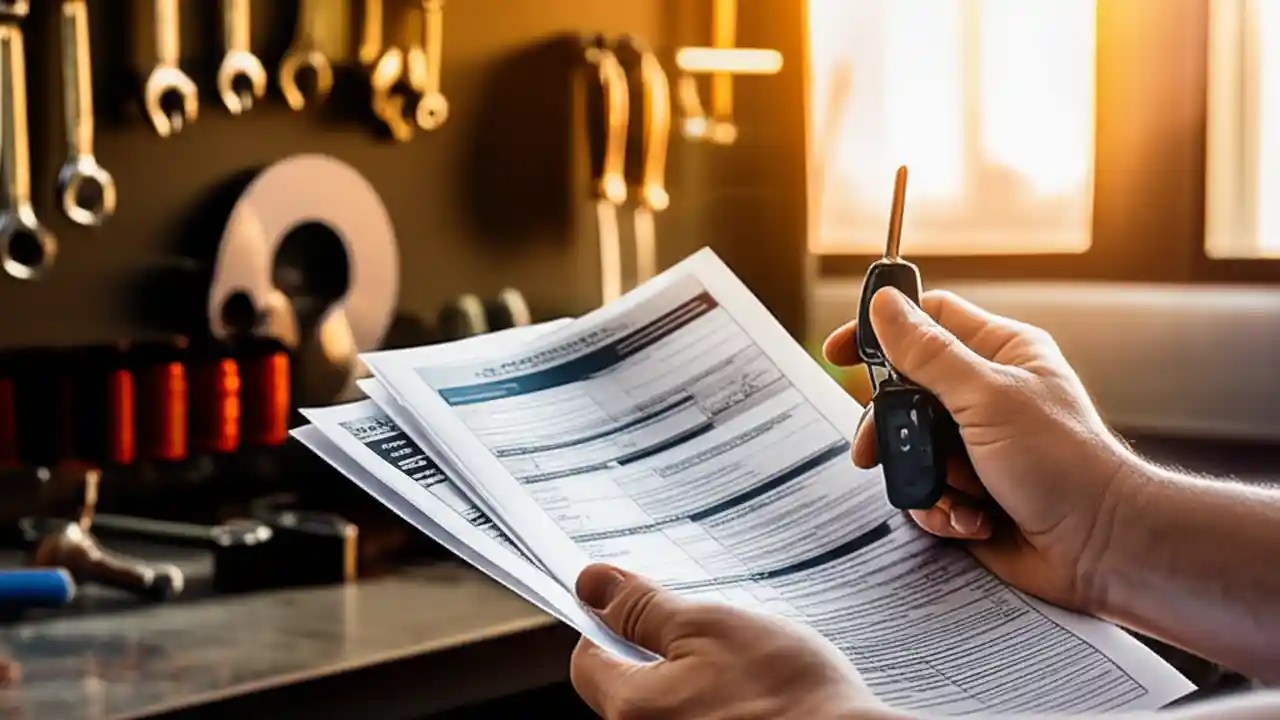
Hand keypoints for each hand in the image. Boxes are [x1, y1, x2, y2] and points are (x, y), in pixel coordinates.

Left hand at [569, 564, 895, 719]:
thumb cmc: (786, 692)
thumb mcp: (710, 626)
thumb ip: (643, 608)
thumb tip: (592, 584)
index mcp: (631, 707)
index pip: (589, 660)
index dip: (612, 624)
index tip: (645, 606)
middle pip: (627, 685)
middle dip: (660, 650)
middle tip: (710, 633)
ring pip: (668, 704)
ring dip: (695, 677)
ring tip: (744, 665)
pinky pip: (700, 719)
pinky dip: (719, 704)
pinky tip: (755, 693)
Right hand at [823, 288, 1134, 612]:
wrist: (1101, 549)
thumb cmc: (1064, 464)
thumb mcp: (987, 397)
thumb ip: (928, 353)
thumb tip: (886, 305)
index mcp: (1001, 353)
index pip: (928, 320)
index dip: (882, 331)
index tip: (841, 351)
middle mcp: (986, 395)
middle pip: (904, 391)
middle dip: (889, 427)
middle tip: (875, 447)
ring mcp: (976, 445)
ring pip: (909, 448)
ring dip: (922, 478)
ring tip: (952, 493)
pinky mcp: (970, 491)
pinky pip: (925, 492)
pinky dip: (941, 510)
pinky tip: (974, 520)